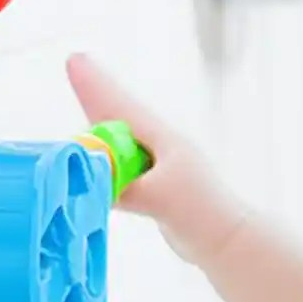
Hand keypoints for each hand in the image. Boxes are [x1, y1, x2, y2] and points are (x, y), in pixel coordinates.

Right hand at [65, 53, 249, 264]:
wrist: (227, 242)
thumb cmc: (203, 213)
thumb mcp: (162, 198)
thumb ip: (126, 188)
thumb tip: (94, 181)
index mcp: (164, 141)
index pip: (121, 108)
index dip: (95, 85)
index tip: (75, 60)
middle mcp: (160, 148)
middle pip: (119, 117)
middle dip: (96, 94)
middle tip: (76, 64)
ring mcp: (159, 169)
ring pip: (121, 144)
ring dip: (99, 128)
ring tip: (83, 107)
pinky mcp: (156, 191)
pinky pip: (123, 169)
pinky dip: (107, 163)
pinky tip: (99, 166)